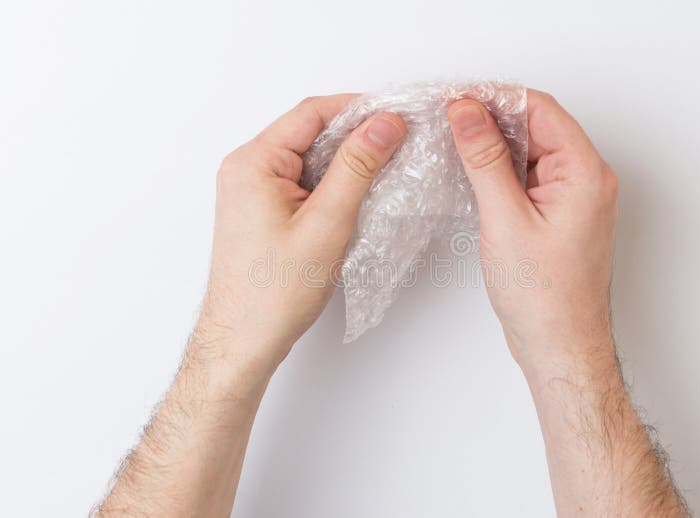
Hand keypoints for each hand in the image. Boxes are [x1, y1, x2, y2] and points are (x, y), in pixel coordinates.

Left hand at [194, 95, 406, 383]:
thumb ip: (357, 167)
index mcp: (253, 163)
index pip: (312, 113)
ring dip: (345, 162)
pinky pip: (301, 181)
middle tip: (398, 144)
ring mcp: (251, 190)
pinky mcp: (261, 210)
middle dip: (355, 136)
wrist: (243, 340)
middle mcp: (246, 169)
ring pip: (308, 158)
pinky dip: (331, 184)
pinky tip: (356, 197)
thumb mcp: (327, 223)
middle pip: (309, 132)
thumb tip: (384, 124)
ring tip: (383, 172)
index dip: (358, 109)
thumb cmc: (274, 292)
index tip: (396, 117)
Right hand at [447, 90, 618, 373]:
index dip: (496, 98)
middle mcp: (586, 180)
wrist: (560, 346)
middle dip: (492, 119)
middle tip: (448, 120)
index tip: (458, 99)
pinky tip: (473, 174)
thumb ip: (485, 160)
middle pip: (537, 126)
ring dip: (494, 146)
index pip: (540, 109)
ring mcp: (573, 198)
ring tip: (454, 145)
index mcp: (584, 173)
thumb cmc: (545, 297)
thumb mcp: (505, 220)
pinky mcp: (559, 215)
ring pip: (531, 152)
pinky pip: (529, 177)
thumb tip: (467, 113)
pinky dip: (501, 171)